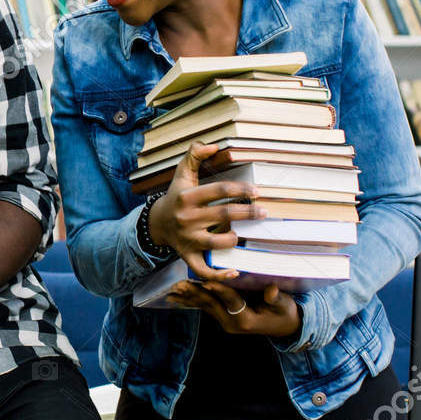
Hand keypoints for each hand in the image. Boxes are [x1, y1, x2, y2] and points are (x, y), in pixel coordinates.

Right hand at [146, 142, 263, 279]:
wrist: (156, 224)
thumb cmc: (176, 197)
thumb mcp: (182, 174)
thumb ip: (194, 155)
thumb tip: (213, 145)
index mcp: (187, 198)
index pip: (218, 190)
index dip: (240, 190)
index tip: (257, 192)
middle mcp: (187, 219)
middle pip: (223, 215)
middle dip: (247, 213)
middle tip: (264, 212)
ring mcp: (188, 239)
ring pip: (216, 242)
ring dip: (233, 239)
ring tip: (242, 234)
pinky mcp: (188, 256)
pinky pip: (204, 269)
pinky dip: (219, 274)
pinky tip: (234, 272)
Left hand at [169, 279, 301, 338]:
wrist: (285, 327)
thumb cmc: (285, 313)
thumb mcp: (284, 305)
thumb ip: (276, 298)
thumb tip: (272, 290)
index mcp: (246, 319)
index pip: (231, 301)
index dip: (220, 291)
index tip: (208, 282)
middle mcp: (232, 322)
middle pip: (212, 305)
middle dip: (195, 293)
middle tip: (181, 284)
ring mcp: (226, 321)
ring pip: (205, 306)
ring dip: (189, 297)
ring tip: (174, 290)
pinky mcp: (224, 317)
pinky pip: (206, 308)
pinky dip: (191, 300)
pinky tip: (177, 297)